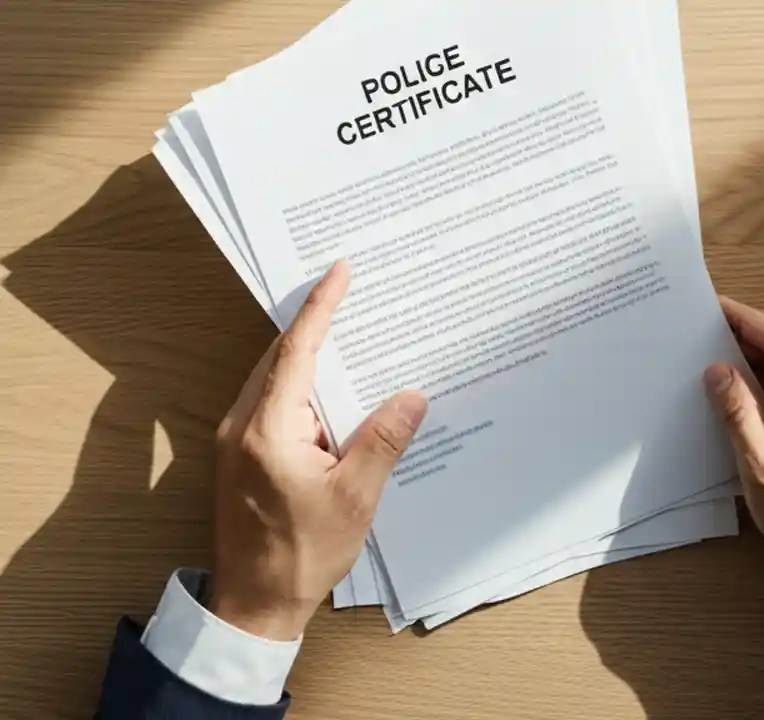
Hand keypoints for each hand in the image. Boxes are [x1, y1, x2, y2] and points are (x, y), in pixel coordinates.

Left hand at [211, 261, 427, 639]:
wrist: (255, 603)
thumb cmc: (302, 554)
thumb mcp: (355, 498)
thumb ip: (382, 441)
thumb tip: (413, 395)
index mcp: (268, 430)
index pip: (297, 352)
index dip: (322, 308)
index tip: (340, 271)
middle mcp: (243, 425)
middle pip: (281, 357)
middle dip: (319, 324)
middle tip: (354, 291)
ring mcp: (238, 440)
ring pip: (277, 381)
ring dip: (313, 358)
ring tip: (355, 336)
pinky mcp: (244, 455)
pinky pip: (276, 405)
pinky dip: (306, 390)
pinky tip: (339, 396)